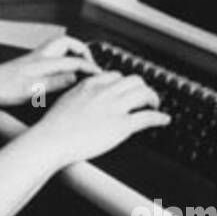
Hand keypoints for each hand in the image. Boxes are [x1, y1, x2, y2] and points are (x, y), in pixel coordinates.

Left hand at [0, 36, 100, 108]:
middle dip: (82, 50)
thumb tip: (77, 77)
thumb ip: (55, 82)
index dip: (92, 67)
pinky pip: (50, 62)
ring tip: (81, 69)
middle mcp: (39, 58)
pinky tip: (59, 79)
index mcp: (44, 60)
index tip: (103, 77)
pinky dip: (60, 66)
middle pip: (66, 44)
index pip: (75, 59)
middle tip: (91, 64)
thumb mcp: (31, 89)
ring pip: (57, 52)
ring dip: (71, 56)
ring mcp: (32, 63)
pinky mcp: (26, 71)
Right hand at [28, 71, 169, 169]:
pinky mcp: (122, 125)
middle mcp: (105, 92)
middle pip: (134, 80)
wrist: (52, 140)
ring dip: (153, 98)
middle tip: (145, 95)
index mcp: (90, 85)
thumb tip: (85, 98)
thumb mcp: (66, 100)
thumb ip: (80, 94)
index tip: (127, 89)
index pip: (115, 75)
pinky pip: (148, 117)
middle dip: (142, 87)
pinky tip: (163, 119)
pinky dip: (159, 117)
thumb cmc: (54, 126)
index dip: (125, 83)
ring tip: (155, 104)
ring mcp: (115, 108)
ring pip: (144, 93)